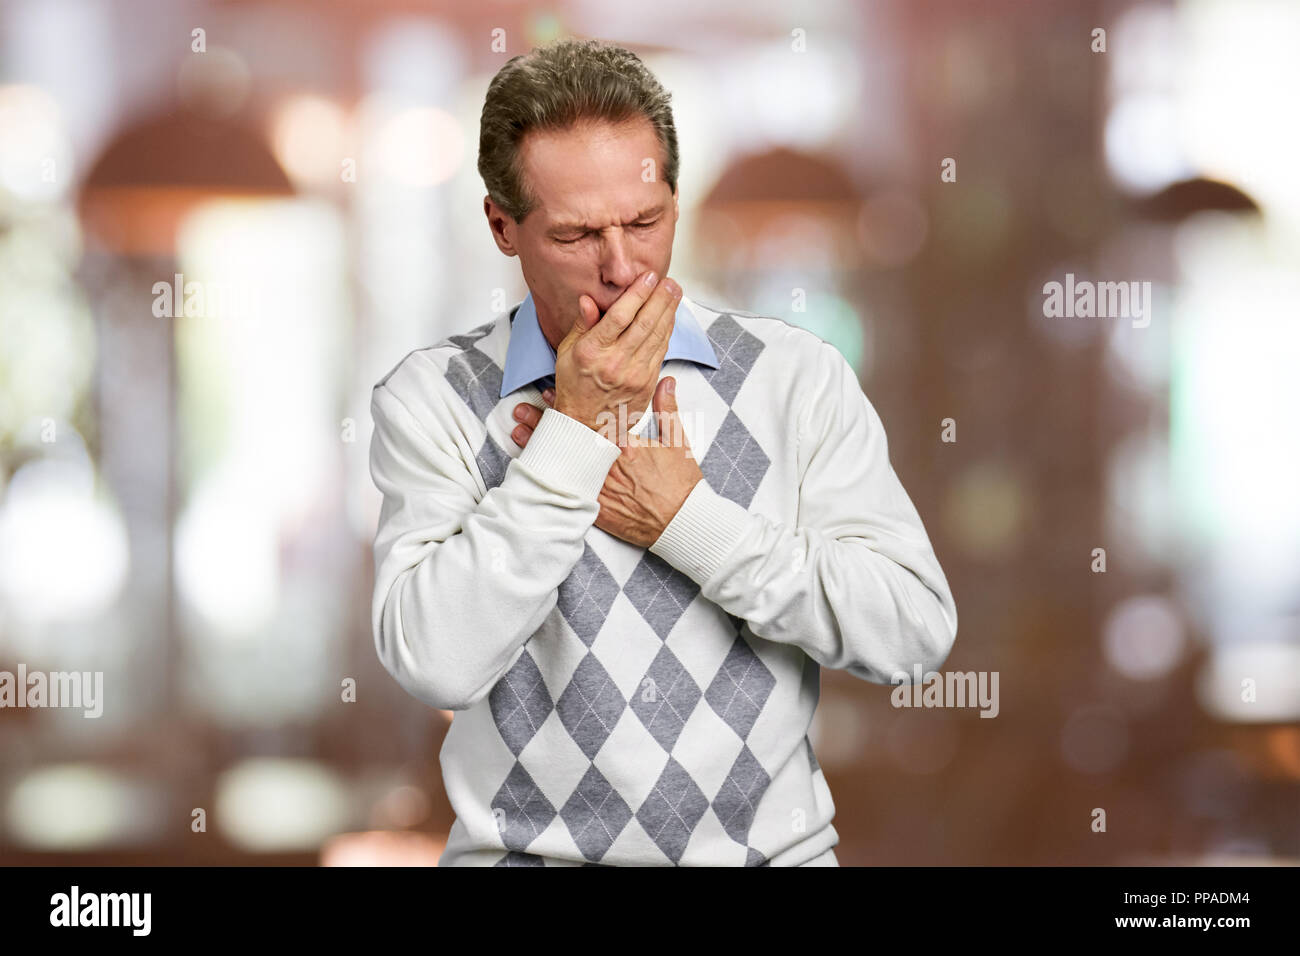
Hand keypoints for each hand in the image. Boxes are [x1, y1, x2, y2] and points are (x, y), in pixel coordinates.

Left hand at [512, 377, 702, 547]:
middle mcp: (608, 466)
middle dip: (543, 424)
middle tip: (521, 411)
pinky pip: (568, 494)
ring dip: (539, 449)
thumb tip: (666, 380)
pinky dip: (549, 481)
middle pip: (569, 440)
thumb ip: (667, 407)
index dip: (565, 406)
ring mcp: (601, 489)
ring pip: (563, 465)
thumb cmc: (681, 483)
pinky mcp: (598, 511)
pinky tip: (531, 472)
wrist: (682, 522)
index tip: (548, 394)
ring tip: (517, 435)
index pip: (588, 419)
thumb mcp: (678, 440)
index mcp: (625, 444)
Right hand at [552, 270, 681, 432]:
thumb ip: (582, 324)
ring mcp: (634, 375)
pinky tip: (670, 318)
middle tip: (670, 282)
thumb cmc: (574, 384)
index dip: (637, 294)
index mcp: (593, 352)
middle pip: (645, 324)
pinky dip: (667, 332)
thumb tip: (589, 300)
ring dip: (669, 312)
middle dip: (661, 299)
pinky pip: (661, 352)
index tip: (648, 277)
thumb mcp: (567, 351)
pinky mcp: (647, 384)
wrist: (585, 423)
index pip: (620, 316)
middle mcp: (615, 363)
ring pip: (657, 337)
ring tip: (675, 294)